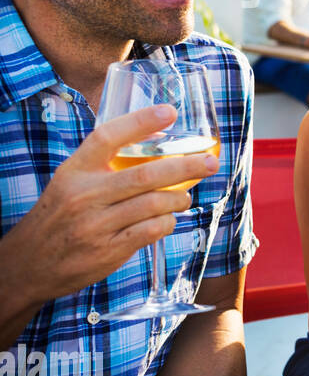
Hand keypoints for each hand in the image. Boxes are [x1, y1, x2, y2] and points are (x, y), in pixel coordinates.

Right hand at [0, 105, 218, 308]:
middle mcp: (85, 195)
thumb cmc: (59, 216)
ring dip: (180, 199)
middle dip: (186, 167)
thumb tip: (159, 139)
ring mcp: (96, 225)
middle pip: (145, 174)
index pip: (107, 137)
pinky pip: (151, 230)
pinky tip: (168, 219)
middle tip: (210, 162)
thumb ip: (105, 164)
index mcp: (74, 171)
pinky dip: (168, 223)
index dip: (140, 122)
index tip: (169, 112)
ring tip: (185, 197)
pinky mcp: (108, 250)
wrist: (30, 263)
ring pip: (154, 204)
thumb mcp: (70, 182)